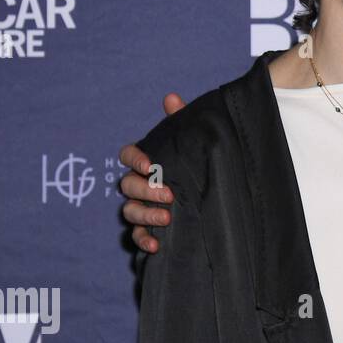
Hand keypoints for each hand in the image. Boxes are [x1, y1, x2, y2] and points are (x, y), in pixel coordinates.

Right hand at [120, 93, 185, 252]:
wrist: (215, 192)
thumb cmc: (197, 161)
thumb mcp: (193, 141)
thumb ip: (182, 120)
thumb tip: (171, 97)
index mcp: (148, 161)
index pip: (128, 155)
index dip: (134, 159)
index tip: (149, 164)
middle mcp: (140, 184)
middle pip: (127, 185)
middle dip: (145, 189)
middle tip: (168, 194)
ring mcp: (142, 206)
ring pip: (129, 210)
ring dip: (145, 214)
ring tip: (167, 218)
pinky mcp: (149, 228)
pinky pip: (137, 236)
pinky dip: (143, 240)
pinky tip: (157, 245)